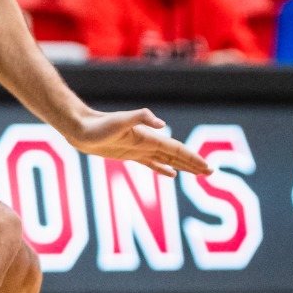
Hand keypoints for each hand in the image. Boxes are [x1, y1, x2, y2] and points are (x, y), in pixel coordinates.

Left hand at [63, 108, 210, 178]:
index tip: (207, 167)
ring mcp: (140, 149)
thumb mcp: (119, 121)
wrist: (81, 128)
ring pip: (167, 159)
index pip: (177, 149)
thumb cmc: (98, 125)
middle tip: (211, 173)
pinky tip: (172, 174)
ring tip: (198, 173)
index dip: (193, 158)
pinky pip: (152, 164)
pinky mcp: (130, 155)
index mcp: (149, 137)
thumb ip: (140, 117)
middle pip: (177, 155)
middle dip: (194, 163)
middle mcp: (148, 143)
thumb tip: (161, 124)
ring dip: (183, 166)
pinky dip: (164, 169)